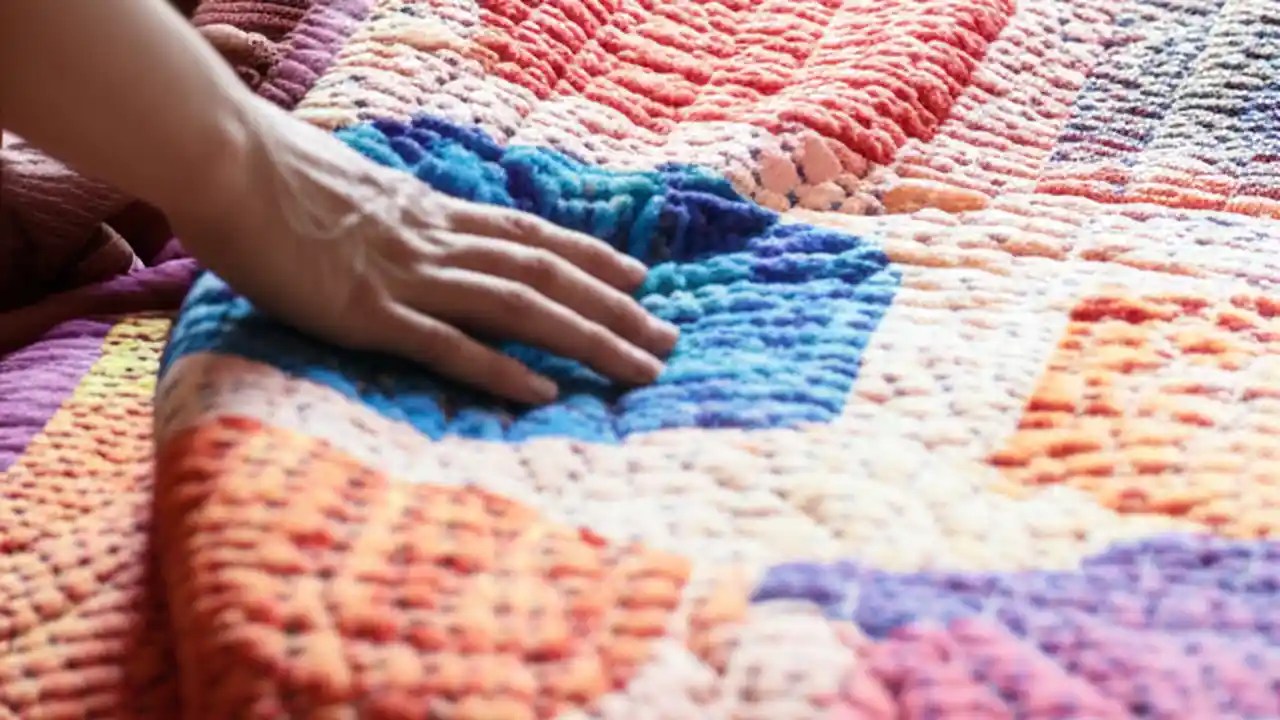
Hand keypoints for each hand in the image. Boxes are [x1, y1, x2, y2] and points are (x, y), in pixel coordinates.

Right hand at [170, 97, 678, 404]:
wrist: (223, 162)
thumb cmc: (273, 174)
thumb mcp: (352, 187)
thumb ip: (391, 214)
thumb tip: (407, 224)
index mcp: (430, 213)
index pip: (530, 235)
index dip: (590, 257)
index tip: (638, 278)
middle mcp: (434, 242)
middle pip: (545, 274)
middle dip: (613, 309)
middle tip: (668, 339)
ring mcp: (405, 277)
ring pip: (518, 307)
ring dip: (586, 338)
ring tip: (640, 367)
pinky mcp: (367, 313)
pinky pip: (447, 345)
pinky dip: (499, 369)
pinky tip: (545, 391)